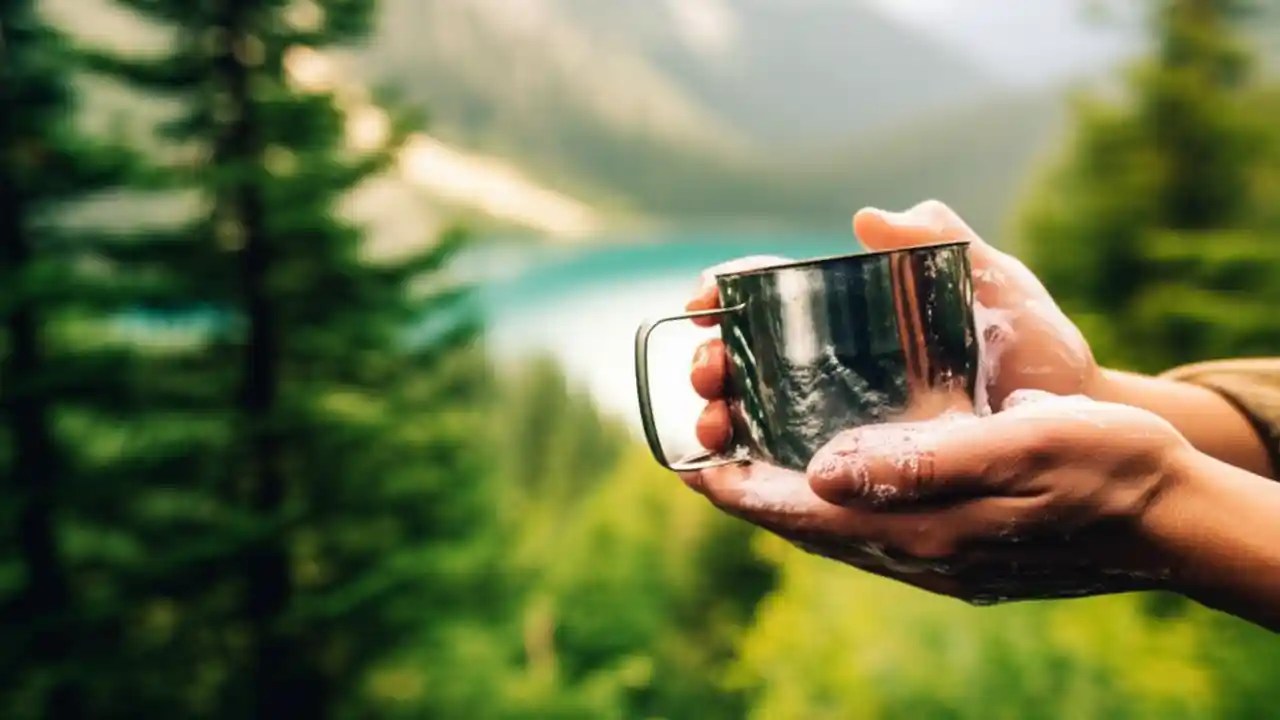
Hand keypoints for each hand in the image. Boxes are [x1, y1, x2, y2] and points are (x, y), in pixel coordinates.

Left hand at [679, 391, 1193, 604]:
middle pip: (804, 524)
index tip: (687, 463)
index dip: (737, 490)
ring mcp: (935, 558)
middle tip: (708, 435)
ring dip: (784, 493)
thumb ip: (919, 462)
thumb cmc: (1101, 468)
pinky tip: (826, 471)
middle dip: (748, 485)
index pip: (801, 515)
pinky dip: (830, 500)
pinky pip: (868, 529)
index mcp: (921, 529)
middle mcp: (916, 552)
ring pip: (833, 529)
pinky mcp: (954, 550)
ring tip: (746, 450)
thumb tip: (821, 470)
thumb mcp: (1018, 446)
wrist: (1166, 517)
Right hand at [687, 200, 1099, 451]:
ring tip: (715, 425)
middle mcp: (840, 367)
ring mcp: (846, 421)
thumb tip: (868, 217)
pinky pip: (794, 471)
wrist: (1083, 425)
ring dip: (720, 417)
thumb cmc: (1039, 347)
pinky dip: (753, 473)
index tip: (705, 300)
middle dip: (713, 362)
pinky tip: (732, 475)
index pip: (773, 294)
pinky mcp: (860, 471)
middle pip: (749, 359)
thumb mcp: (996, 282)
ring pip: (758, 417)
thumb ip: (942, 241)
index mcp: (858, 314)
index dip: (728, 293)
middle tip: (711, 372)